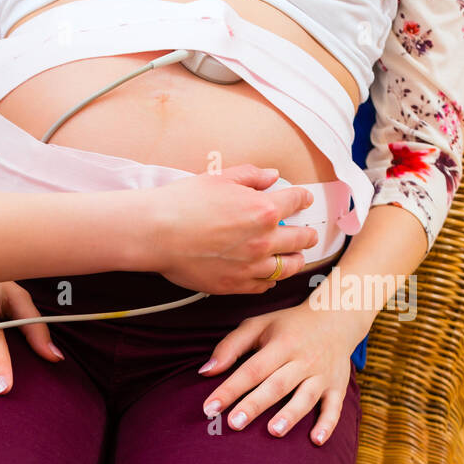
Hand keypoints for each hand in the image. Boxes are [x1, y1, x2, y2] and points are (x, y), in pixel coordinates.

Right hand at [147, 165, 320, 294]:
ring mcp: (250, 266)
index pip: (298, 201)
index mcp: (264, 209)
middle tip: (306, 233)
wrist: (157, 233)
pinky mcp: (234, 285)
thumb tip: (271, 176)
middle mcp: (264, 240)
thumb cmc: (183, 203)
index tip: (303, 199)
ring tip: (292, 257)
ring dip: (293, 260)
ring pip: (288, 268)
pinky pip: (263, 287)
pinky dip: (268, 280)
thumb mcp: (220, 177)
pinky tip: (266, 275)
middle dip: (307, 234)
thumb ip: (251, 176)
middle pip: (302, 239)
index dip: (303, 198)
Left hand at [197, 300, 366, 444]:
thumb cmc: (288, 326)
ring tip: (273, 432)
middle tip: (234, 424)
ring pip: (306, 397)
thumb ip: (230, 346)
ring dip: (291, 415)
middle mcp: (304, 359)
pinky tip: (317, 441)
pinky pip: (335, 407)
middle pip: (277, 385)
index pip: (252, 369)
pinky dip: (328, 424)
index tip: (209, 407)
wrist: (336, 316)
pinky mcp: (337, 386)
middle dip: (255, 405)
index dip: (230, 389)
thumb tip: (205, 372)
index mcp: (282, 344)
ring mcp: (323, 374)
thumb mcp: (258, 326)